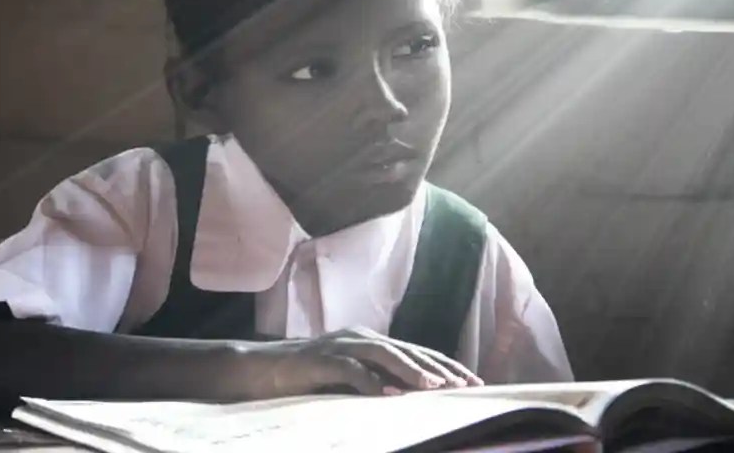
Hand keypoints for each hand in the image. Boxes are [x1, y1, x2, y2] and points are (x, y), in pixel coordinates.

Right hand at [240, 327, 483, 398]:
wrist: (260, 368)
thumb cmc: (307, 378)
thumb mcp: (350, 380)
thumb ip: (377, 382)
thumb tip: (412, 396)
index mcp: (369, 341)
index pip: (415, 352)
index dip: (445, 365)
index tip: (472, 381)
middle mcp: (359, 337)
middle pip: (407, 349)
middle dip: (438, 367)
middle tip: (465, 384)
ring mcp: (339, 345)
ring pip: (383, 354)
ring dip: (411, 370)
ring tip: (434, 387)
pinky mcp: (319, 359)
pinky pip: (349, 369)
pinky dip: (370, 381)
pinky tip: (388, 396)